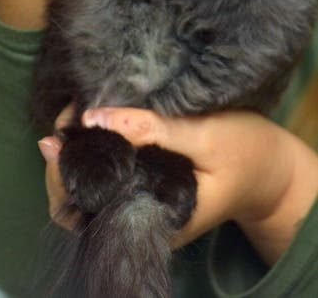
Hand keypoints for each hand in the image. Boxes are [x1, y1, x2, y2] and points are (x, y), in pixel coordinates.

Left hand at [39, 105, 317, 265]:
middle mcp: (140, 214)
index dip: (63, 171)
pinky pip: (103, 174)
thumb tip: (94, 117)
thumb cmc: (245, 153)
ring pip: (85, 188)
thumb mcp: (204, 135)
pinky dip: (90, 149)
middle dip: (62, 159)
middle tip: (65, 115)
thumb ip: (151, 128)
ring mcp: (139, 201)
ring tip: (73, 113)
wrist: (271, 169)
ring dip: (74, 152)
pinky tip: (89, 122)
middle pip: (75, 202)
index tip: (59, 133)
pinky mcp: (142, 184)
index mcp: (154, 215)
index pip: (84, 208)